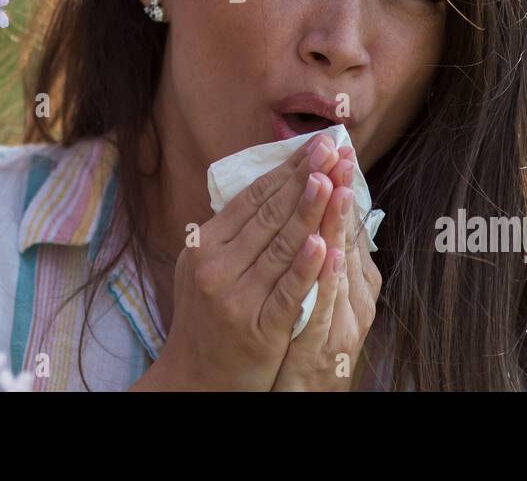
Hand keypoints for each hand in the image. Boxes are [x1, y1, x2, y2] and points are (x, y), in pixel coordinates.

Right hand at [140, 132, 343, 390]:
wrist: (194, 381)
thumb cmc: (206, 321)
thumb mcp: (205, 270)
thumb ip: (230, 233)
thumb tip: (268, 185)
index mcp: (204, 245)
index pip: (252, 198)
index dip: (286, 168)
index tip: (314, 145)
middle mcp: (215, 266)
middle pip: (268, 214)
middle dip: (305, 177)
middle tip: (332, 148)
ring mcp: (235, 297)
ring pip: (280, 246)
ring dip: (309, 210)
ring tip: (332, 180)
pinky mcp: (257, 328)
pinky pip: (286, 292)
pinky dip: (304, 267)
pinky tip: (323, 244)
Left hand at [271, 144, 381, 390]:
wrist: (298, 394)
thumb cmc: (308, 339)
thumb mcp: (324, 293)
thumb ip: (332, 253)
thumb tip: (329, 203)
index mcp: (357, 280)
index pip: (348, 225)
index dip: (341, 186)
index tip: (337, 148)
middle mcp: (356, 298)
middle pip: (346, 238)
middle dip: (339, 194)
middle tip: (338, 154)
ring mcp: (342, 323)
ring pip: (340, 268)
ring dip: (338, 226)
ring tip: (336, 188)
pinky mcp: (326, 348)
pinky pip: (324, 308)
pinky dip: (326, 278)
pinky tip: (327, 251)